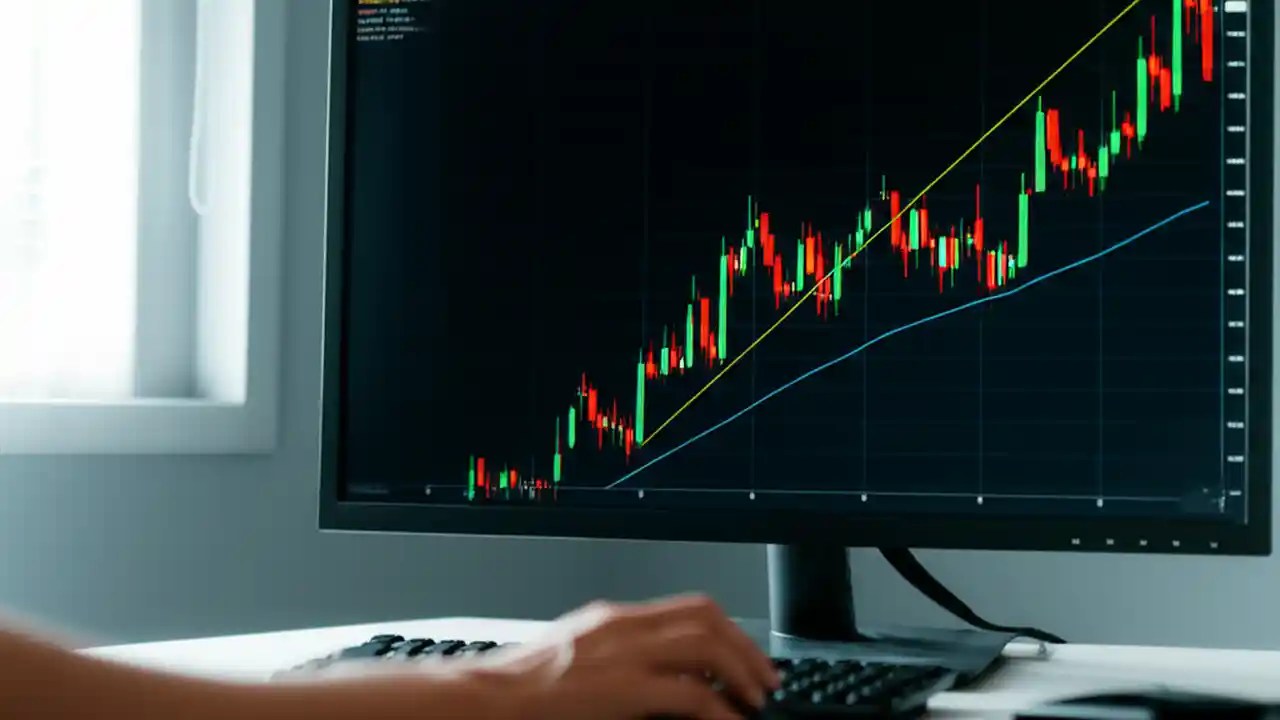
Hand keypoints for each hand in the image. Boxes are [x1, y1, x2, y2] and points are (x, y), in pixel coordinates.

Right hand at [468, 594, 779, 719]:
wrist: (487, 698)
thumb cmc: (521, 686)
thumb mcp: (574, 656)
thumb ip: (614, 656)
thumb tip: (655, 677)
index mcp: (615, 618)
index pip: (689, 608)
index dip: (727, 629)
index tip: (745, 654)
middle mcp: (625, 627)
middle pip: (708, 618)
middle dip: (745, 647)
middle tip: (764, 679)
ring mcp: (627, 655)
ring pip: (708, 647)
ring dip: (741, 673)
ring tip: (755, 700)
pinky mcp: (625, 688)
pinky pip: (692, 694)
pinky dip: (719, 710)